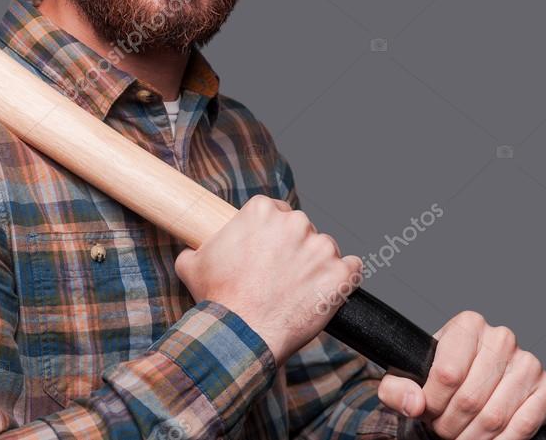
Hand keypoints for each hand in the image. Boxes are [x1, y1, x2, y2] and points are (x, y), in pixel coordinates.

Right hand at [174, 194, 362, 365]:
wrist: (240, 335)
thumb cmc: (217, 299)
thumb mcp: (192, 263)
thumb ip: (198, 247)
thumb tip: (196, 249)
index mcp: (262, 211)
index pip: (275, 212)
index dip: (271, 234)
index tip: (266, 252)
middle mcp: (295, 222)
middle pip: (301, 228)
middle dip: (294, 248)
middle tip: (280, 274)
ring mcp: (321, 247)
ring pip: (325, 248)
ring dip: (316, 265)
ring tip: (299, 290)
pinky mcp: (341, 275)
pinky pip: (353, 269)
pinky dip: (343, 279)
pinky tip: (326, 292)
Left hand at [378, 310, 545, 437]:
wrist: (466, 382)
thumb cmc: (436, 376)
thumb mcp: (405, 376)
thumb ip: (396, 388)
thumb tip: (413, 402)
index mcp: (467, 325)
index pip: (447, 373)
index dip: (433, 402)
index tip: (426, 412)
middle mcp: (501, 338)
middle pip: (471, 398)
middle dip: (450, 424)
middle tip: (442, 430)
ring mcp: (528, 362)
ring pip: (495, 416)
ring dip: (473, 436)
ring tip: (460, 435)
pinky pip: (525, 424)